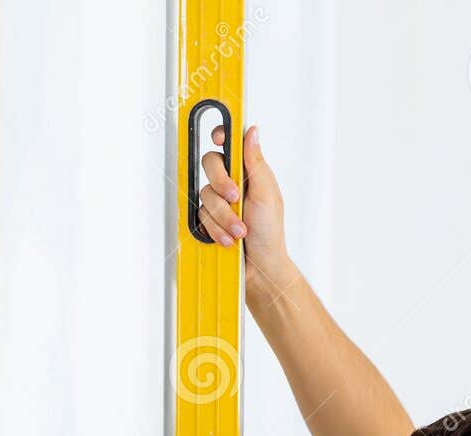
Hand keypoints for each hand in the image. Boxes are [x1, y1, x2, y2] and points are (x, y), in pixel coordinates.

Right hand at [197, 123, 291, 300]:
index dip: (221, 135)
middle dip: (221, 184)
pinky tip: (229, 239)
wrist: (260, 268)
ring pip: (205, 194)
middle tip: (235, 198)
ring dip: (223, 216)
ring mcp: (218, 202)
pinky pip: (200, 216)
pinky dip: (215, 229)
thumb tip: (252, 131)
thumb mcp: (267, 194)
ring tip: (240, 232)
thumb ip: (256, 162)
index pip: (229, 143)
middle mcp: (230, 183)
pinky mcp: (208, 220)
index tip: (219, 139)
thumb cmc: (270, 234)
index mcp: (247, 171)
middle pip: (210, 163)